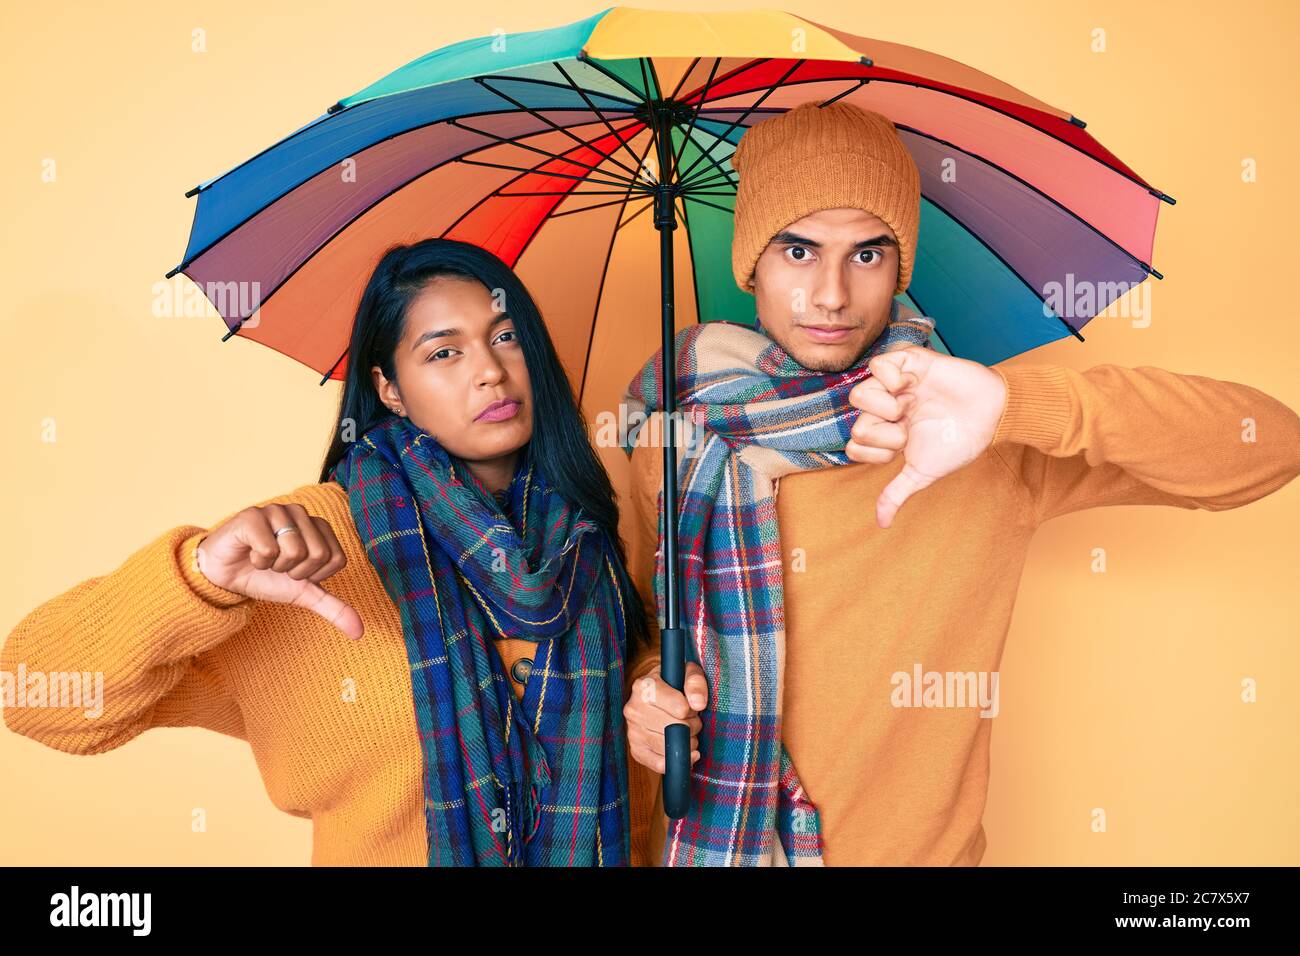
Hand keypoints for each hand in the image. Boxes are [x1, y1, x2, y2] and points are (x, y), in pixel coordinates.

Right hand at [194, 503, 363, 639]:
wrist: (225, 576)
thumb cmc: (266, 578)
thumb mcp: (303, 594)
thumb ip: (333, 608)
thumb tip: (359, 632)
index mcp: (319, 526)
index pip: (336, 559)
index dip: (315, 575)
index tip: (295, 571)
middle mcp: (301, 513)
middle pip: (318, 554)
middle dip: (295, 572)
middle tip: (277, 566)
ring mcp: (276, 511)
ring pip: (294, 550)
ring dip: (275, 566)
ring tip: (263, 559)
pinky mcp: (252, 515)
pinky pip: (268, 549)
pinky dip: (258, 561)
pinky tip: (249, 553)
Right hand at [624, 661, 707, 773]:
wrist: (653, 695)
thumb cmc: (673, 683)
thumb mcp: (687, 673)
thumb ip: (695, 683)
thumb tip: (698, 704)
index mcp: (644, 686)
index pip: (680, 708)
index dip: (692, 710)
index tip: (689, 706)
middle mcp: (633, 709)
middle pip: (676, 728)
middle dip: (691, 727)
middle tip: (690, 720)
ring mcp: (632, 731)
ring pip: (669, 747)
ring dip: (686, 743)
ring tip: (685, 732)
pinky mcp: (636, 750)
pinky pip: (658, 764)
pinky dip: (675, 760)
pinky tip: (682, 751)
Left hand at [846, 346, 1006, 528]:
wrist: (991, 416)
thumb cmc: (959, 441)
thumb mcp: (924, 472)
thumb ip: (897, 493)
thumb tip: (882, 524)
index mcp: (885, 432)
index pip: (855, 444)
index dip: (876, 451)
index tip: (901, 450)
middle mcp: (884, 408)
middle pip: (855, 422)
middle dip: (884, 433)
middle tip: (909, 428)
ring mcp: (894, 385)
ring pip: (858, 393)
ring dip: (884, 406)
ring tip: (909, 406)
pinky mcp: (908, 362)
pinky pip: (877, 364)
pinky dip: (889, 378)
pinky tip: (911, 385)